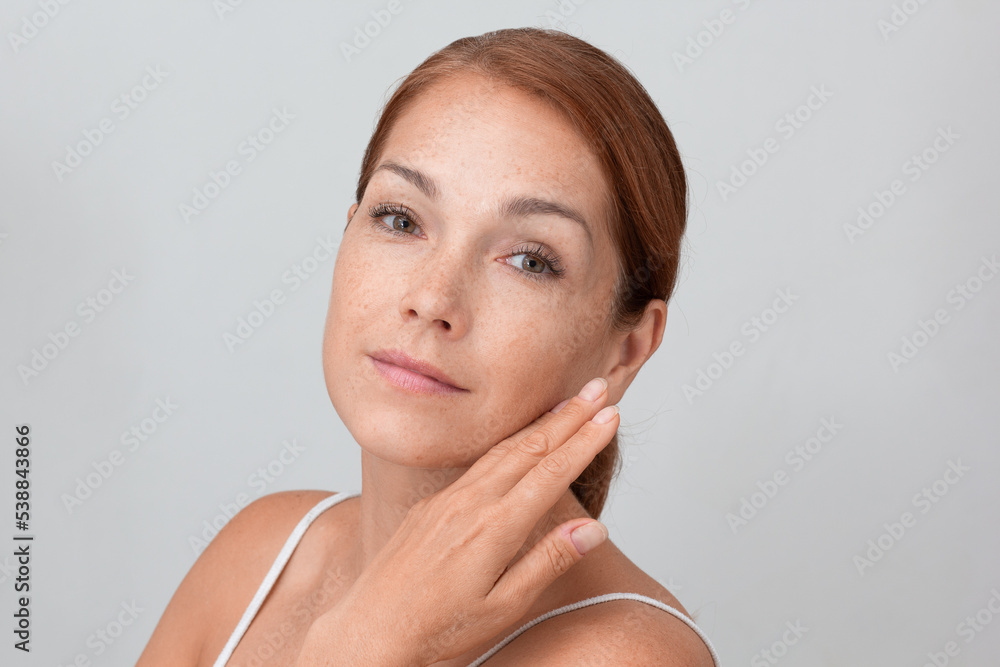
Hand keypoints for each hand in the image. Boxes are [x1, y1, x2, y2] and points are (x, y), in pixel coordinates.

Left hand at [295, 377, 619, 665]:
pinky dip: (506, 442)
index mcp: (495, 529)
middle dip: (569, 415)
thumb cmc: (437, 629)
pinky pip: (476, 462)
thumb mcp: (502, 607)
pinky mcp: (430, 505)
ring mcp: (447, 500)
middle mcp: (471, 504)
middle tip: (598, 388)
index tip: (610, 415)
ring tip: (567, 402)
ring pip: (503, 450)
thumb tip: (594, 529)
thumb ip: (548, 561)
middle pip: (530, 448)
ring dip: (539, 423)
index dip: (584, 441)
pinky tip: (516, 438)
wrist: (368, 630)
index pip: (552, 473)